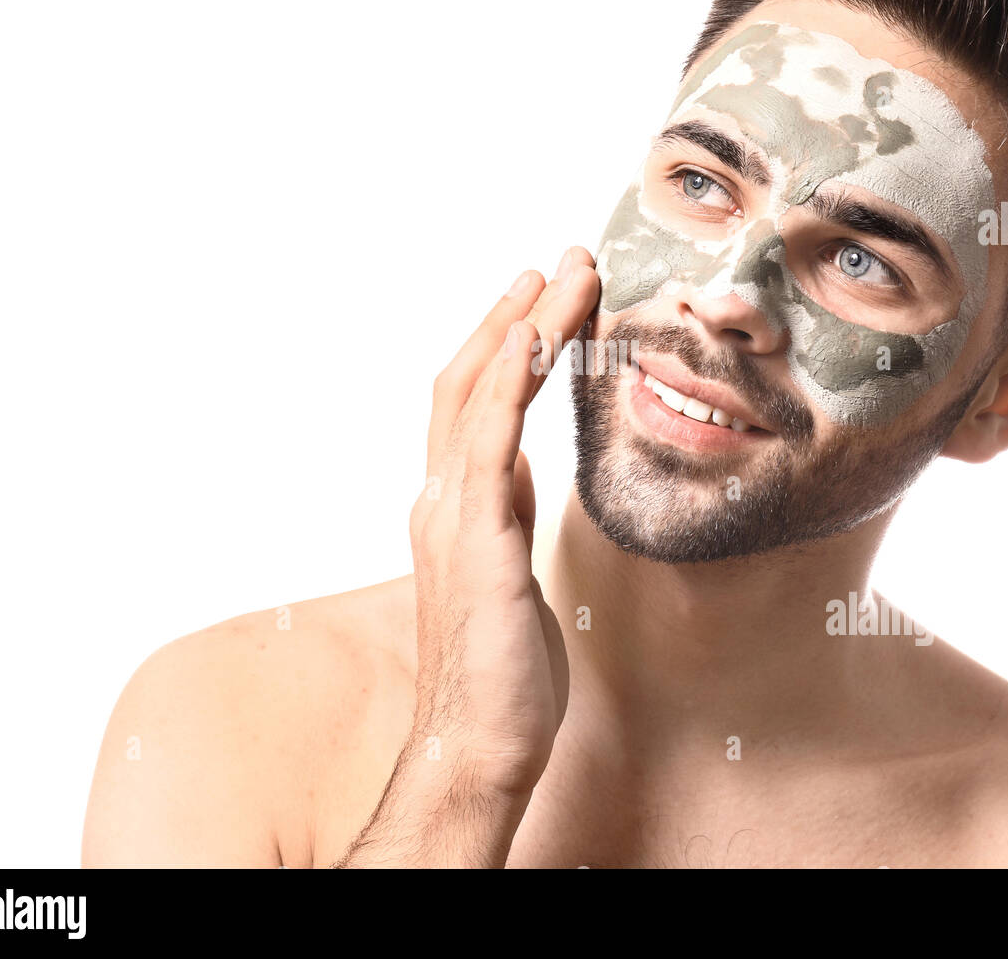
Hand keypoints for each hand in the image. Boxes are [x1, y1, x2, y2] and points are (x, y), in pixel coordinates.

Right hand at [336, 246, 597, 866]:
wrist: (479, 747)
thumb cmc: (501, 672)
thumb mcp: (508, 571)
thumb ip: (504, 512)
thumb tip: (518, 463)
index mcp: (455, 507)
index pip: (474, 404)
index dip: (506, 346)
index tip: (545, 301)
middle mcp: (442, 499)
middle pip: (467, 380)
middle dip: (514, 315)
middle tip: (560, 260)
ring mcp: (452, 515)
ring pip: (479, 393)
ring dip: (523, 325)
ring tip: (565, 272)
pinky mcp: (475, 541)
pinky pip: (489, 439)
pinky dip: (508, 379)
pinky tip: (537, 333)